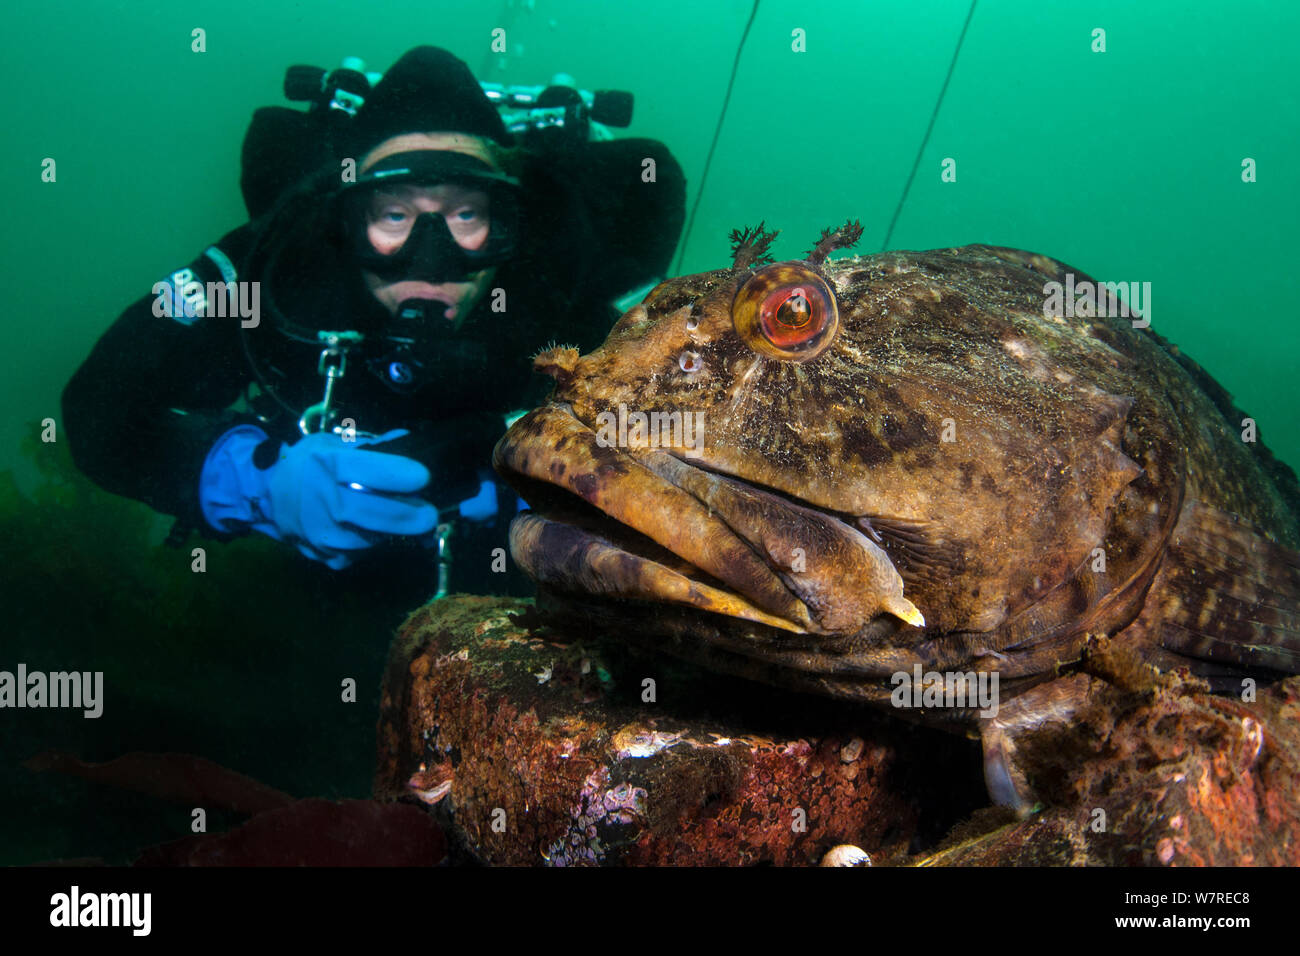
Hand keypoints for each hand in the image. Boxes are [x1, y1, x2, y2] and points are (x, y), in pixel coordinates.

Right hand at [200, 426, 438, 567]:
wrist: (270, 497)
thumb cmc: (308, 465)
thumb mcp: (332, 445)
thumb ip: (371, 446)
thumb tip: (406, 441)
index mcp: (326, 466)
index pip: (370, 472)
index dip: (400, 475)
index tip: (423, 477)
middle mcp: (323, 502)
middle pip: (380, 515)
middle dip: (413, 516)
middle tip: (429, 514)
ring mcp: (325, 534)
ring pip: (376, 537)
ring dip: (394, 530)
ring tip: (404, 518)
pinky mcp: (328, 556)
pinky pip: (364, 553)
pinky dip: (375, 542)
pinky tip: (374, 530)